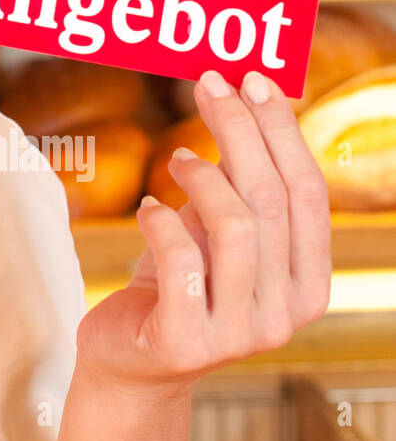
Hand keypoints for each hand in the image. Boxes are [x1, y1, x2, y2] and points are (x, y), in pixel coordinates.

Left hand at [74, 68, 331, 395]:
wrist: (132, 359)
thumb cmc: (181, 282)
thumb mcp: (218, 231)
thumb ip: (240, 185)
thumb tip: (238, 98)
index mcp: (309, 282)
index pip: (308, 192)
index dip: (281, 131)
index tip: (253, 81)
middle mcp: (286, 313)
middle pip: (270, 199)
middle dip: (239, 130)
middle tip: (208, 85)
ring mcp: (240, 334)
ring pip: (235, 226)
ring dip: (201, 177)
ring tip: (176, 160)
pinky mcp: (185, 342)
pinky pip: (181, 261)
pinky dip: (161, 221)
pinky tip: (147, 209)